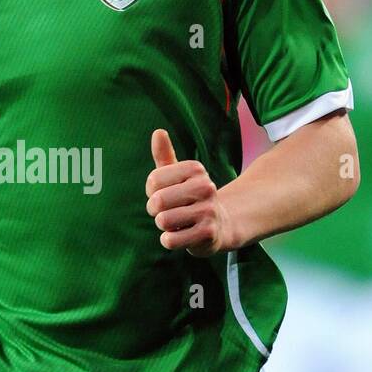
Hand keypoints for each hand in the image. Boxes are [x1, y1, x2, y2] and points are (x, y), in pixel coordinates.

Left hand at [145, 129, 230, 255]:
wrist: (220, 224)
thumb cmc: (189, 197)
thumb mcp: (178, 176)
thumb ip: (164, 156)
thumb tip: (158, 132)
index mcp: (195, 169)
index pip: (153, 180)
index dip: (151, 191)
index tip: (164, 194)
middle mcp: (205, 187)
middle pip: (158, 201)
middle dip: (154, 210)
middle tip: (167, 211)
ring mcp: (208, 211)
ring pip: (163, 221)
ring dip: (163, 226)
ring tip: (176, 223)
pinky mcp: (208, 234)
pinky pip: (170, 240)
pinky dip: (169, 240)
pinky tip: (180, 235)